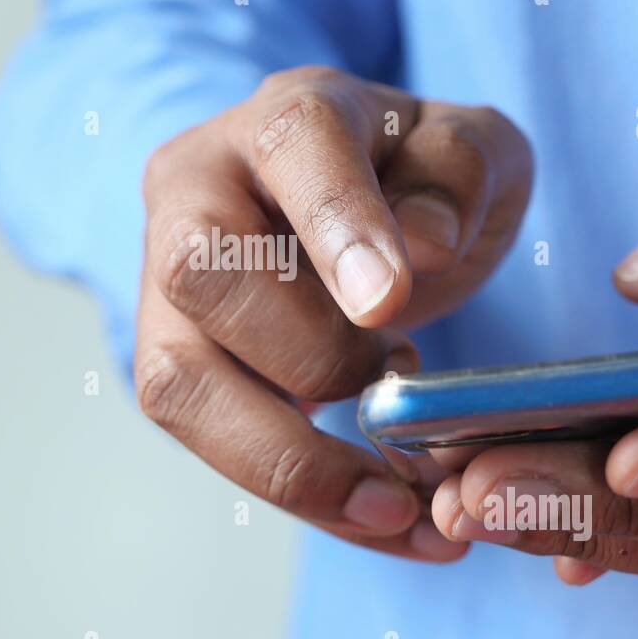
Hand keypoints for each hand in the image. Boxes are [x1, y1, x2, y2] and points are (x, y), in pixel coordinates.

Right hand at [134, 66, 531, 560]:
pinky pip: (211, 443)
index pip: (292, 147)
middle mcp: (199, 191)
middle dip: (310, 356)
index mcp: (284, 118)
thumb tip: (418, 250)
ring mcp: (169, 283)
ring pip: (177, 380)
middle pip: (200, 272)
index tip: (389, 304)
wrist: (349, 206)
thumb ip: (456, 176)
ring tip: (396, 503)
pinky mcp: (176, 363)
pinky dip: (301, 496)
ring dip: (289, 459)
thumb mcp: (467, 150)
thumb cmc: (409, 174)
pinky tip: (380, 520)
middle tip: (402, 384)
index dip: (337, 223)